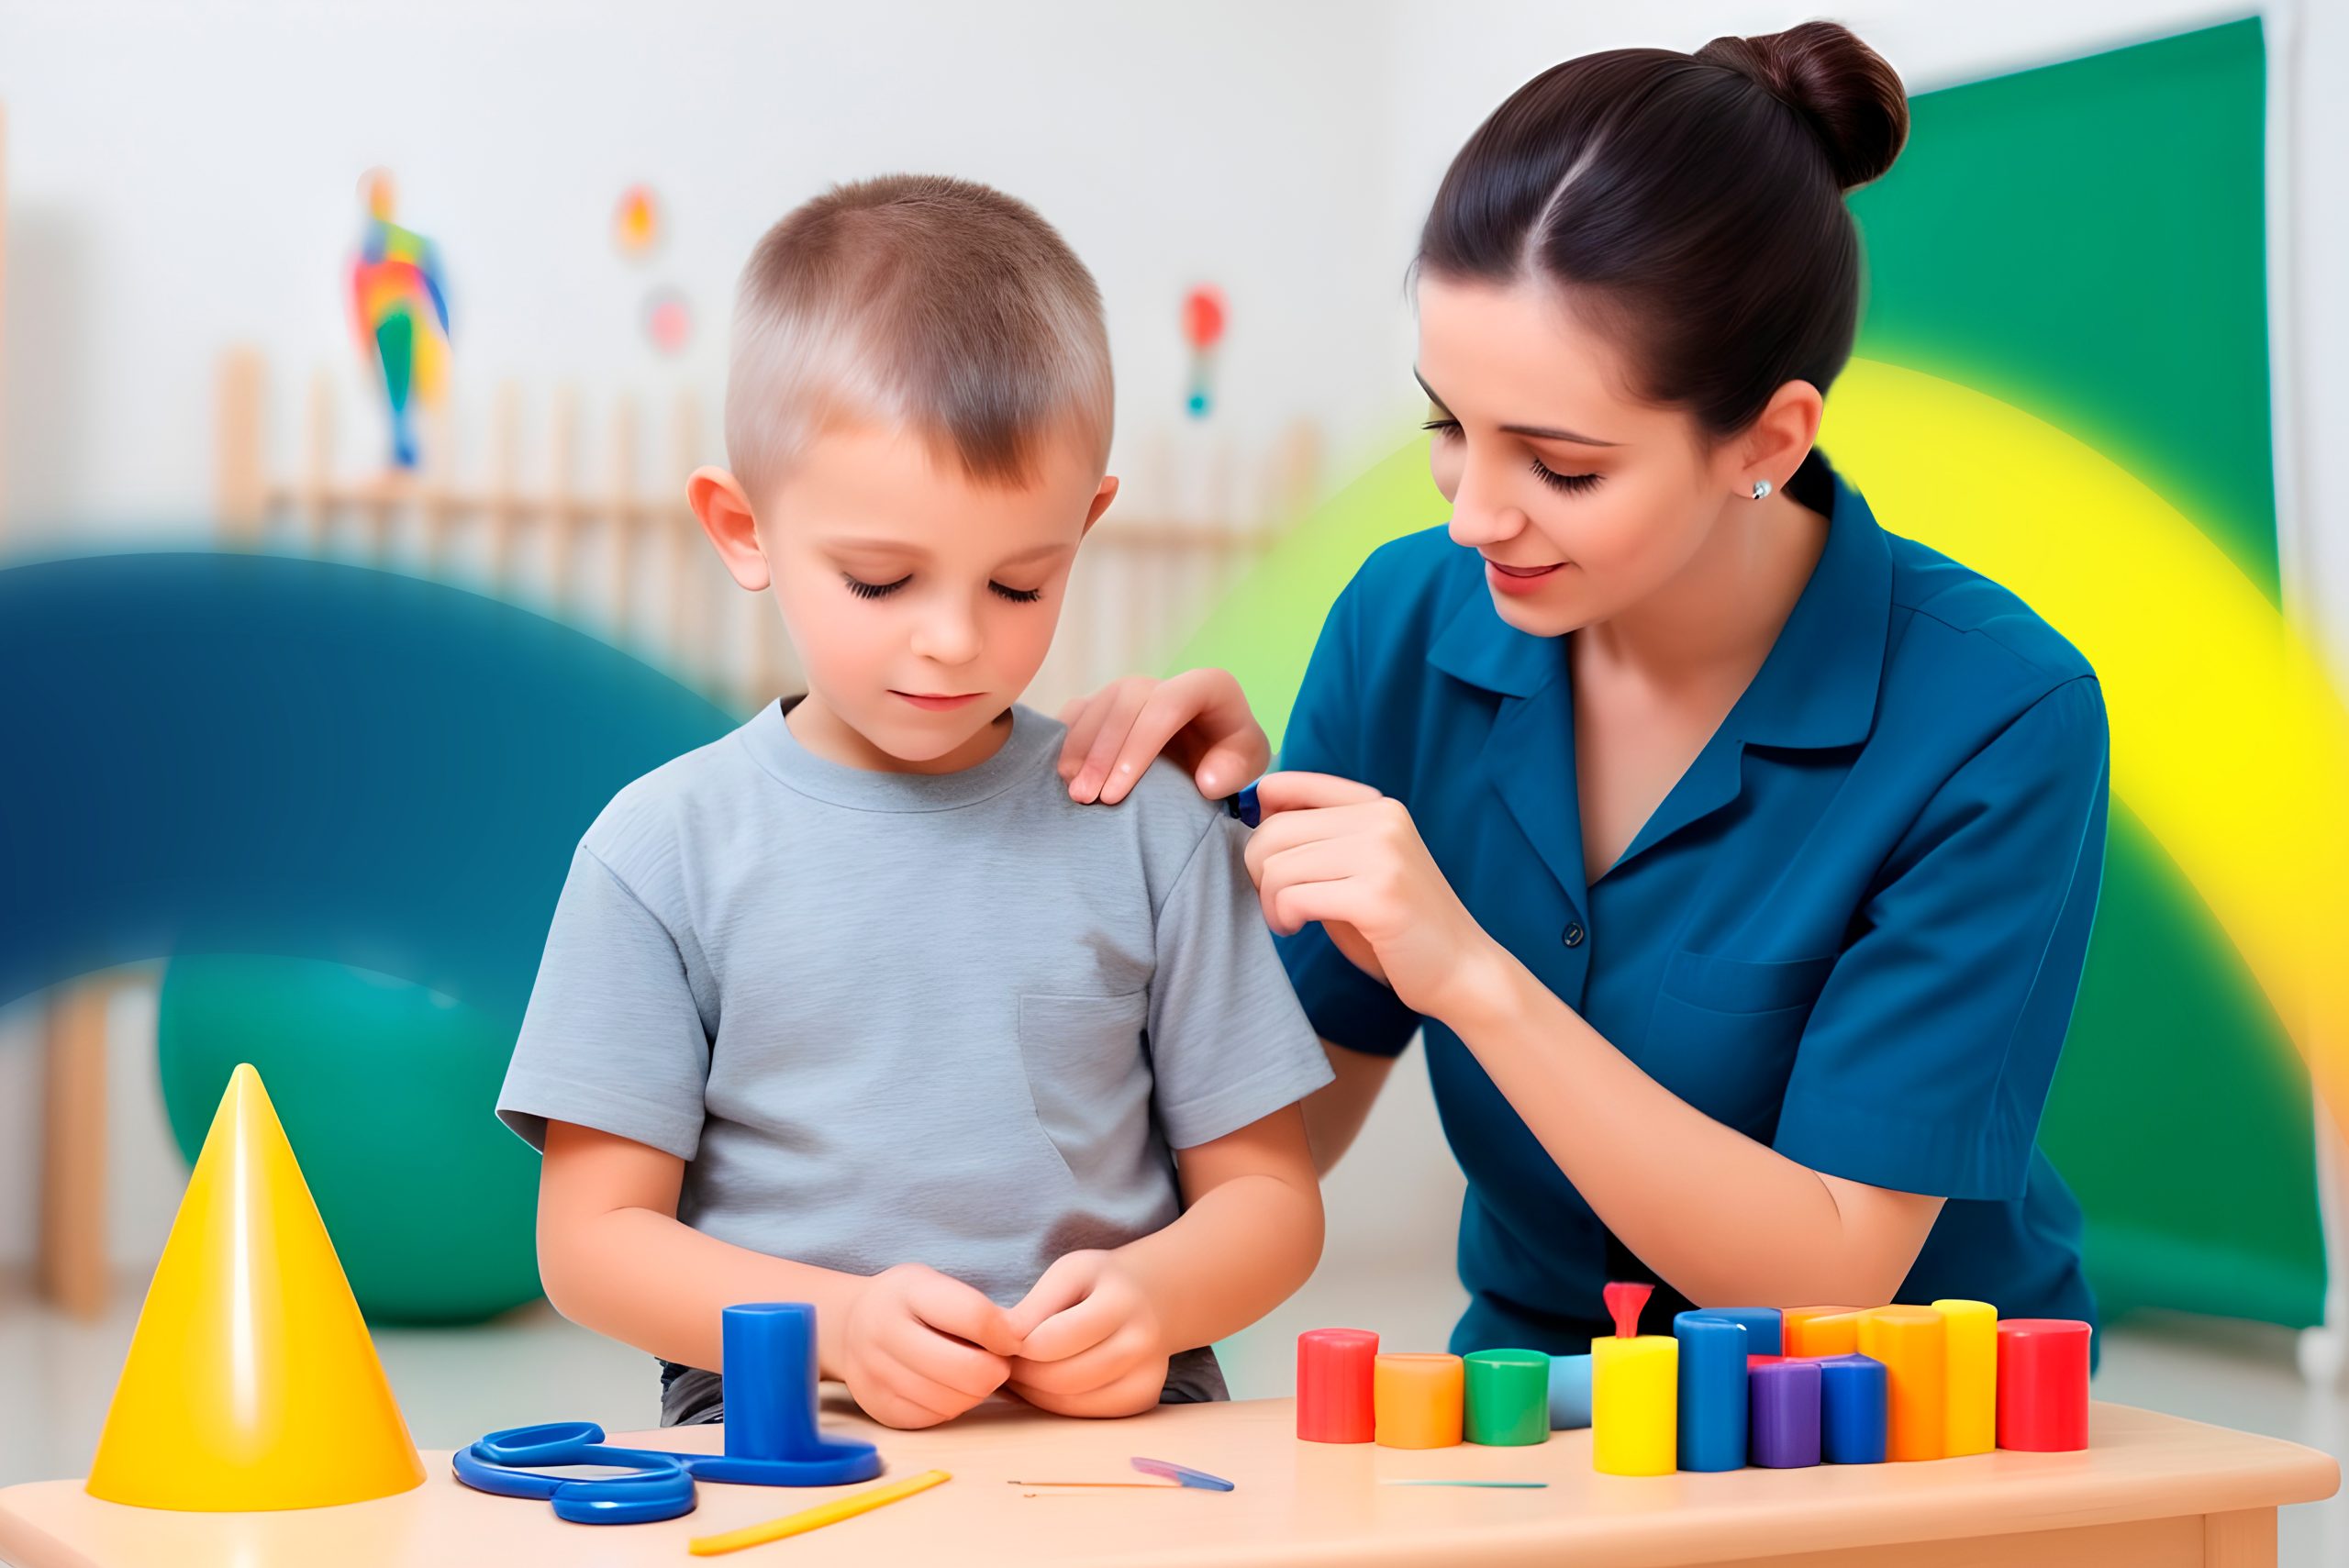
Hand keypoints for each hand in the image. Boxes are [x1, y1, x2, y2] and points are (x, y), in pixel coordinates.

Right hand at [838, 1263, 1022, 1428]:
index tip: (1015, 1337)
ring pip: (955, 1400)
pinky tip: (948, 1387)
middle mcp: (884, 1332)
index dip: (1008, 1333)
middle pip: (969, 1370)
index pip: (975, 1316)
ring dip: (976, 1391)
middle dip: (996, 1369)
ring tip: (973, 1372)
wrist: (848, 1326)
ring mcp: (877, 1375)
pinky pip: (935, 1418)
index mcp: (907, 1291)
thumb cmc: (907, 1303)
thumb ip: (974, 1308)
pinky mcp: (880, 1408)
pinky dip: (952, 1406)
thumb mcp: (934, 1284)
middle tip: (999, 1361)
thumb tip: (1021, 1340)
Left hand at [1001, 1250, 1168, 1417]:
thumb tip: (999, 1344)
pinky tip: (1044, 1386)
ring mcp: (1147, 1376)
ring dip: (1034, 1394)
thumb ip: (1033, 1308)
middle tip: (1003, 1363)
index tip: (1000, 1341)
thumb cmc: (1101, 1283)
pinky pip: (1087, 1414)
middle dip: (1022, 1374)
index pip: (1052, 1341)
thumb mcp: (1067, 1273)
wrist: (1154, 1297)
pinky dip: (1058, 1405)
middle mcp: (1141, 1342)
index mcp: (1119, 1301)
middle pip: (1061, 1377)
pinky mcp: (1144, 1399)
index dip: (1016, 1347)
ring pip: (1072, 1403)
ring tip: (1018, 1374)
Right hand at [1056, 669, 1270, 805]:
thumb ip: (1233, 772)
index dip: (1137, 748)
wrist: (1215, 754)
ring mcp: (1133, 689)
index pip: (1165, 706)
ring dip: (1080, 750)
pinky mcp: (1108, 703)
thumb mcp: (1247, 765)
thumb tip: (1206, 780)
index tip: (1116, 793)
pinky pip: (1079, 711)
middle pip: (1124, 703)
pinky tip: (1065, 774)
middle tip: (1087, 798)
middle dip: (1102, 753)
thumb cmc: (1232, 759)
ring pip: (1098, 706)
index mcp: (1207, 686)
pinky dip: (1069, 741)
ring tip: (1074, 791)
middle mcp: (1164, 682)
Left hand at [1242, 771, 1498, 1020]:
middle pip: (1273, 831)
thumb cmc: (1397, 926)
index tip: (1266, 860)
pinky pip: (1293, 897)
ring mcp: (1382, 855)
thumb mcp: (1357, 867)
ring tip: (1287, 921)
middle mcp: (1380, 820)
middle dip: (1257, 873)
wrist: (1462, 971)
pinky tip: (1296, 929)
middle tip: (1275, 904)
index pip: (1285, 784)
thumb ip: (1315, 841)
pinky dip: (1282, 917)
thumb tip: (1254, 815)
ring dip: (1269, 902)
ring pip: (1277, 866)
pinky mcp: (1377, 896)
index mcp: (1376, 806)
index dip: (1257, 821)